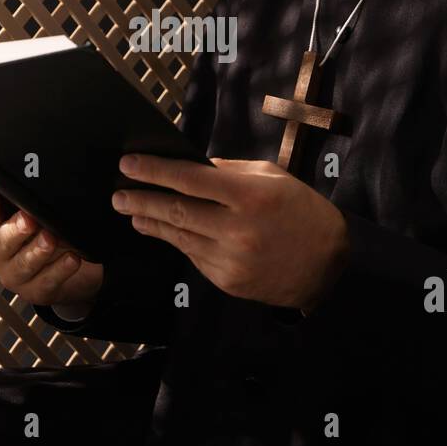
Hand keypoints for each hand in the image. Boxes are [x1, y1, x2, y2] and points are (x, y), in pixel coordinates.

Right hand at [0, 181, 103, 306]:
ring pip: (24, 264)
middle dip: (16, 229)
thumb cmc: (45, 233)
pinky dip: (61, 270)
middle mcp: (0, 254)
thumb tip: (35, 170)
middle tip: (30, 218)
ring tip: (52, 239)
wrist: (64, 270)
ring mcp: (16, 275)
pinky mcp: (36, 292)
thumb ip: (30, 198)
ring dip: (38, 250)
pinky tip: (73, 258)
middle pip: (3, 242)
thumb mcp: (36, 213)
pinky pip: (47, 282)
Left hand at [112, 155, 349, 309]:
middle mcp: (236, 229)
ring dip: (151, 223)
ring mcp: (230, 259)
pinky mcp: (227, 281)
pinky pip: (193, 257)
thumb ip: (230, 170)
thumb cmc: (301, 211)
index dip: (154, 171)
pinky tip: (164, 231)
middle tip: (117, 194)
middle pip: (175, 211)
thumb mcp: (272, 177)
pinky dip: (177, 242)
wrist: (329, 265)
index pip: (189, 179)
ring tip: (132, 212)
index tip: (128, 164)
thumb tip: (192, 166)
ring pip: (178, 237)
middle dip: (141, 200)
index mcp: (249, 196)